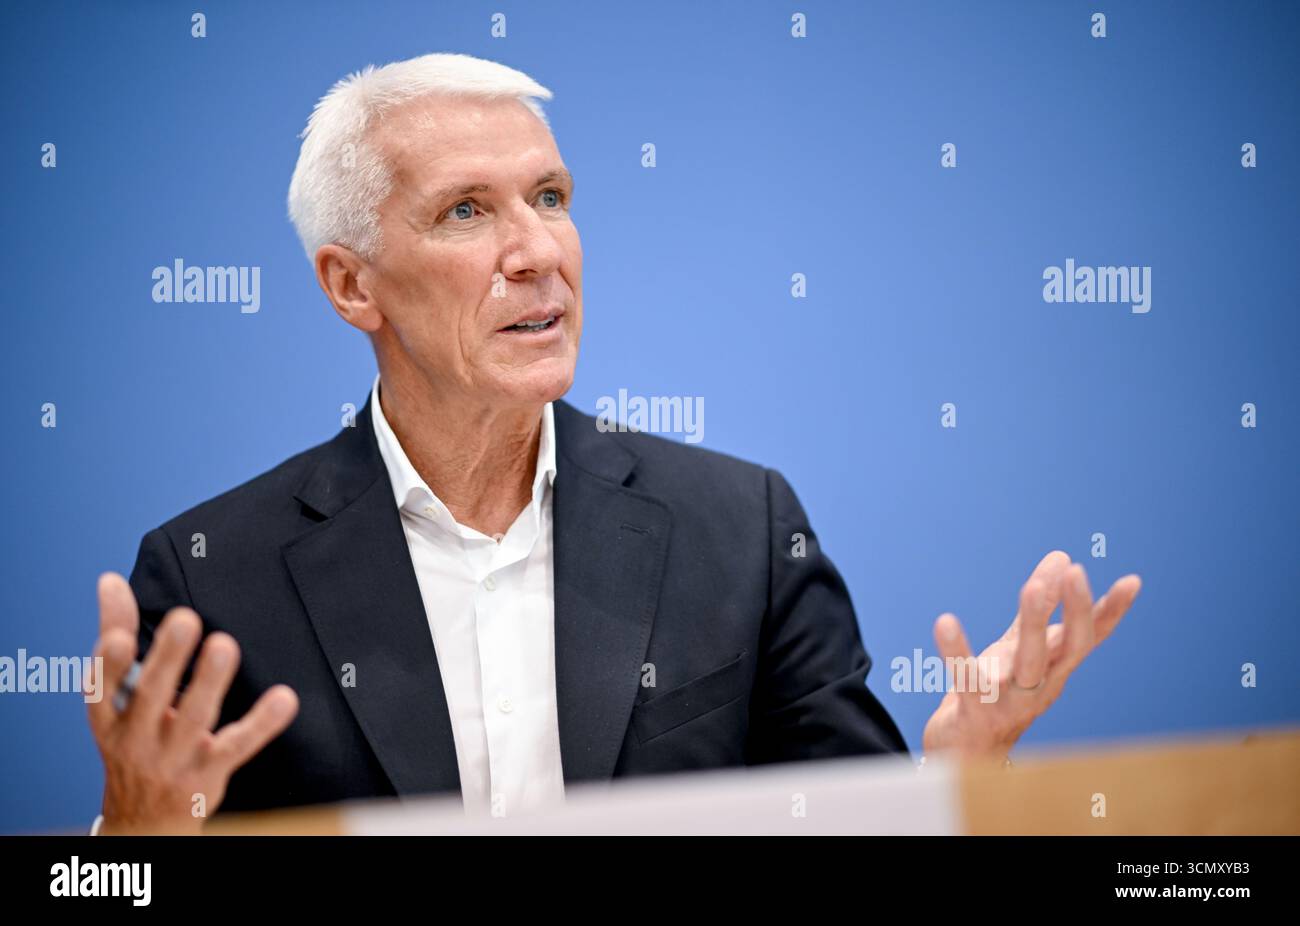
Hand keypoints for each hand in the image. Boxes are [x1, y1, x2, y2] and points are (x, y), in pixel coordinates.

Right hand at [86, 572, 298, 833]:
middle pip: (149, 697)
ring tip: (224, 646)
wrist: (144, 816)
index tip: (118, 635)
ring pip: (193, 719)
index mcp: (110, 716)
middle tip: (186, 621)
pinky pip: (239, 745)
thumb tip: (110, 580)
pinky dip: (262, 723)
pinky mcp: (210, 770)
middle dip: (166, 660)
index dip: (108, 664)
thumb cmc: (133, 736)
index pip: (101, 689)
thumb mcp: (114, 697)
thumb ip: (115, 634)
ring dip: (209, 682)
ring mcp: (175, 756)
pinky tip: (284, 698)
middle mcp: (137, 737)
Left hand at [920, 550, 1140, 759]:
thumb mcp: (1019, 645)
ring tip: (1031, 587)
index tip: (1132, 581)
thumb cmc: (997, 693)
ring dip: (1032, 624)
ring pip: (1028, 662)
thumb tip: (1062, 557)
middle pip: (1068, 649)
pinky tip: (946, 621)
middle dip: (1075, 611)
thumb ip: (1039, 606)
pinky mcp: (975, 711)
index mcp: (1054, 667)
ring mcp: (1011, 701)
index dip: (1111, 612)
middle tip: (1077, 571)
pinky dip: (956, 651)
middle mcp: (1041, 685)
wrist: (964, 755)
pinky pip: (967, 679)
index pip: (1089, 637)